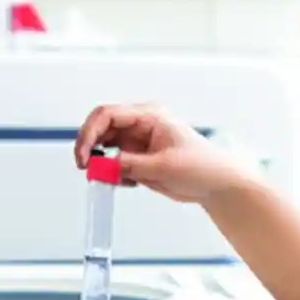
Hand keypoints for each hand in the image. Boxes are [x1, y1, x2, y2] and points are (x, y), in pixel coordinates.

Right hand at [74, 102, 254, 202]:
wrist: (216, 184)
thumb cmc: (202, 165)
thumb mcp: (165, 166)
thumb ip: (132, 165)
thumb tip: (106, 165)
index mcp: (148, 116)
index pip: (107, 115)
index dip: (89, 132)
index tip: (84, 154)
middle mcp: (140, 125)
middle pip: (100, 129)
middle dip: (89, 147)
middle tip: (86, 167)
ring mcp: (137, 143)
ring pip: (104, 147)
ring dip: (100, 163)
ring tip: (110, 178)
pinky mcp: (137, 159)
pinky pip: (114, 164)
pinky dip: (112, 174)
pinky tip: (128, 182)